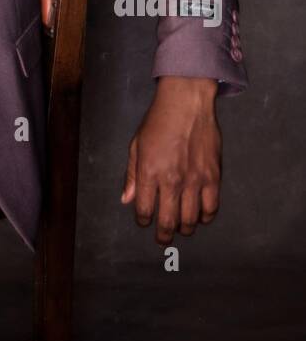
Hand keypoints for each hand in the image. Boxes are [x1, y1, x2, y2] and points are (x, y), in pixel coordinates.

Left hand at [121, 77, 220, 244]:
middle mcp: (172, 181)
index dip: (143, 221)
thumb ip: (132, 174)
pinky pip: (211, 207)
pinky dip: (205, 217)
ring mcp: (195, 180)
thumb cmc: (158, 120)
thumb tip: (127, 200)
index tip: (144, 222)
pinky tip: (200, 216)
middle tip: (162, 238)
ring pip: (190, 220)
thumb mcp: (137, 144)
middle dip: (163, 234)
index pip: (145, 210)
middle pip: (168, 221)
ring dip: (184, 229)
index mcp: (150, 173)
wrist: (187, 102)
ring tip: (181, 229)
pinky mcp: (213, 177)